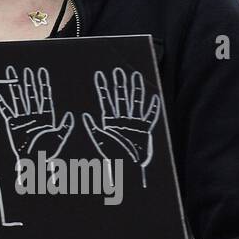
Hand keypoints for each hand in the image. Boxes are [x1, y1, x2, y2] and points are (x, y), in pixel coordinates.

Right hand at [0, 65, 74, 159]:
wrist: (31, 160)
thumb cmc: (46, 152)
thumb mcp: (58, 138)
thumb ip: (65, 127)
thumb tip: (70, 115)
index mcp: (46, 117)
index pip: (44, 97)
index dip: (43, 84)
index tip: (42, 72)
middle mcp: (33, 115)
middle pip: (31, 95)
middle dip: (30, 82)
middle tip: (28, 70)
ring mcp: (22, 119)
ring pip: (18, 99)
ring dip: (15, 87)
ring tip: (12, 75)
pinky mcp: (12, 124)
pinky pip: (5, 110)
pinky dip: (0, 102)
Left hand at [81, 68, 159, 184]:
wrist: (127, 168)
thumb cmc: (112, 157)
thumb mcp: (99, 140)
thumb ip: (92, 127)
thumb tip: (82, 115)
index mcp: (110, 121)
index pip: (106, 100)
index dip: (103, 88)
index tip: (100, 75)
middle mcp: (122, 120)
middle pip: (121, 97)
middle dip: (120, 84)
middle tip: (118, 70)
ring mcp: (134, 124)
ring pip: (136, 102)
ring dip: (136, 90)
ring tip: (136, 77)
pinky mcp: (145, 131)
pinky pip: (151, 117)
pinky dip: (153, 108)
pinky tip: (155, 97)